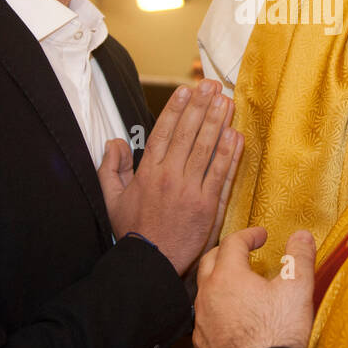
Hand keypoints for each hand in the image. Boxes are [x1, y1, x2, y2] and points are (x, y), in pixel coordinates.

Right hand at [96, 80, 243, 275]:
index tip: (186, 90)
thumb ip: (111, 168)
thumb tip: (114, 142)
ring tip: (226, 101)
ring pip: (206, 149)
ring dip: (217, 122)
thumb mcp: (111, 198)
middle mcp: (169, 177)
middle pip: (188, 133)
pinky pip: (220, 173)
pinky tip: (236, 134)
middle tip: (211, 86)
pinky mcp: (207, 206)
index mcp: (147, 172)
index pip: (163, 132)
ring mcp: (190, 190)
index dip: (176, 108)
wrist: (149, 262)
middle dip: (201, 106)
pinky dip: (229, 153)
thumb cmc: (133, 231)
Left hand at [194, 227, 316, 347]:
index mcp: (228, 276)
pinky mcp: (203, 344)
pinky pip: (205, 316)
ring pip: (204, 290)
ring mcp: (202, 321)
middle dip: (227, 251)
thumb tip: (301, 236)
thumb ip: (299, 257)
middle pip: (210, 261)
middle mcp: (208, 295)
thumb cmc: (278, 333)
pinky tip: (231, 315)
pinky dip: (217, 307)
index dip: (249, 235)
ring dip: (219, 279)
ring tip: (239, 282)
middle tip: (243, 250)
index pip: (233, 243)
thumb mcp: (297, 288)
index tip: (261, 236)